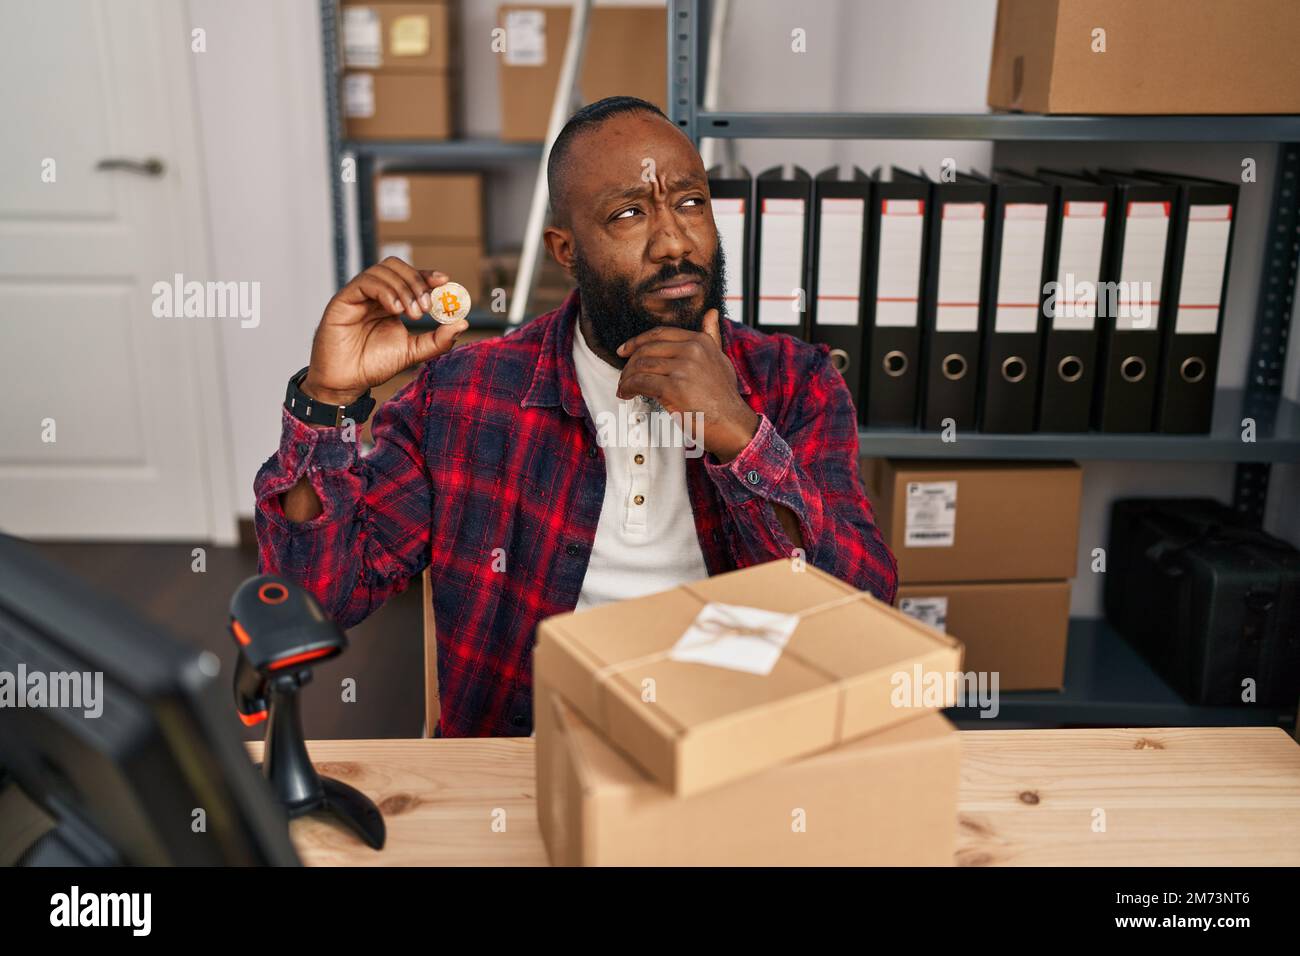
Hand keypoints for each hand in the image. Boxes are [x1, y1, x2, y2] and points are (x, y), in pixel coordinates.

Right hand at [302, 257, 468, 404]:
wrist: (346, 382)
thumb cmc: (373, 365)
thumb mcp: (413, 352)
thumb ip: (437, 340)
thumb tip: (462, 323)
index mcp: (390, 302)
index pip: (410, 277)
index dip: (427, 275)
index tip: (445, 281)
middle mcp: (374, 294)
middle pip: (397, 267)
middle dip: (418, 282)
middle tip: (428, 307)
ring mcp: (358, 295)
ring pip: (383, 270)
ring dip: (404, 288)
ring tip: (413, 314)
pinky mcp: (343, 299)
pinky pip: (366, 281)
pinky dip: (386, 290)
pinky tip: (395, 310)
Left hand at [615, 308, 758, 461]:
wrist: (732, 424)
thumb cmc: (724, 397)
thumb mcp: (721, 359)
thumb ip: (711, 336)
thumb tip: (711, 313)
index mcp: (700, 341)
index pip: (660, 334)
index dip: (637, 341)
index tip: (624, 350)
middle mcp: (692, 350)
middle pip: (647, 349)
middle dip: (630, 363)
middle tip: (624, 375)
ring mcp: (683, 368)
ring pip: (642, 365)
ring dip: (627, 377)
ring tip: (624, 387)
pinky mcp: (674, 387)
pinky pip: (641, 382)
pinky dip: (628, 388)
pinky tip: (627, 394)